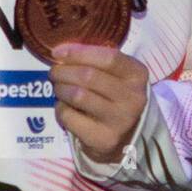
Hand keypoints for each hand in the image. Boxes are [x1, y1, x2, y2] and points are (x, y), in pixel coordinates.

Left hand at [50, 43, 148, 164]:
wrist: (127, 136)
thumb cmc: (116, 95)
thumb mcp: (117, 74)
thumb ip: (96, 61)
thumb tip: (61, 52)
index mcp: (137, 75)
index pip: (108, 58)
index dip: (79, 53)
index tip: (58, 51)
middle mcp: (132, 98)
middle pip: (89, 76)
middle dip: (64, 71)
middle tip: (54, 72)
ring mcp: (119, 120)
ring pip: (78, 95)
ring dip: (61, 88)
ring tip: (59, 87)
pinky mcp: (103, 139)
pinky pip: (70, 117)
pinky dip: (61, 109)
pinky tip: (65, 107)